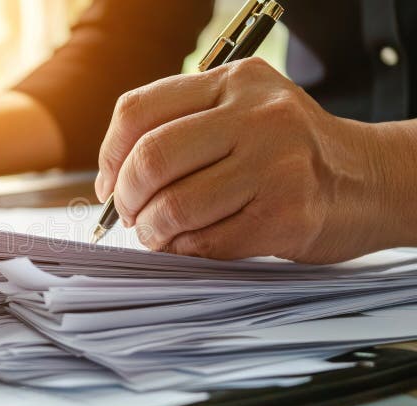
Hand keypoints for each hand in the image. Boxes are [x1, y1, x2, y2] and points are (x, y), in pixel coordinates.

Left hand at [96, 57, 390, 263]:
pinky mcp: (286, 214)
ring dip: (152, 231)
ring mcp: (276, 164)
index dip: (109, 153)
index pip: (138, 110)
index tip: (108, 182)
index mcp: (235, 82)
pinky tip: (189, 245)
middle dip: (126, 197)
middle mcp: (257, 115)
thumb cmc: (291, 152)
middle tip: (130, 214)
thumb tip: (112, 177)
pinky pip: (206, 241)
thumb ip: (184, 128)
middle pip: (151, 158)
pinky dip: (184, 250)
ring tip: (158, 233)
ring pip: (175, 205)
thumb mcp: (244, 112)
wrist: (371, 180)